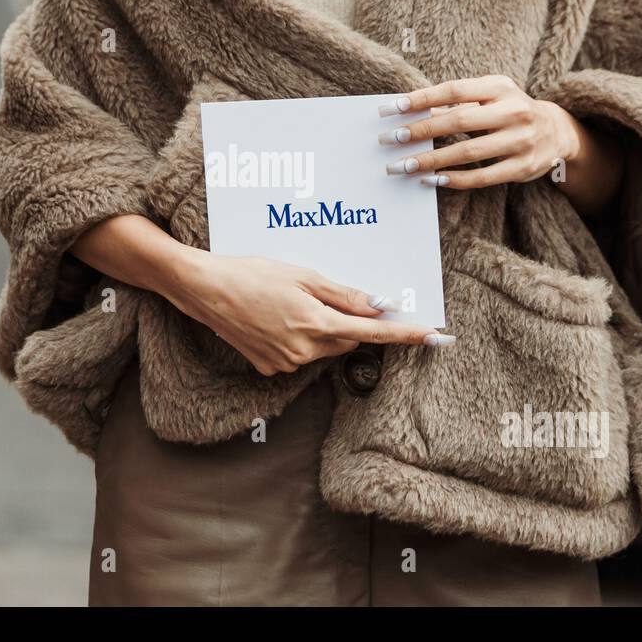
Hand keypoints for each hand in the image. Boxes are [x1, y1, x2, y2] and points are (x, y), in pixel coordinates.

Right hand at [163, 250, 452, 376]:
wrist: (205, 289)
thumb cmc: (251, 273)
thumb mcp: (303, 275)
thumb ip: (344, 295)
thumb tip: (380, 305)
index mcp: (317, 324)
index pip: (374, 332)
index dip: (407, 334)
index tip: (435, 335)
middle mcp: (304, 350)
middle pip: (348, 340)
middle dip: (347, 321)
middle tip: (323, 295)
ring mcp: (286, 363)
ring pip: (324, 347)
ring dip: (321, 328)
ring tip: (289, 302)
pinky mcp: (270, 368)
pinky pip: (300, 354)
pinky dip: (298, 337)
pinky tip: (275, 317)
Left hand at [377, 75, 580, 187]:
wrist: (556, 131)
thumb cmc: (508, 110)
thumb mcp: (489, 98)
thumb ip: (456, 103)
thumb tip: (412, 112)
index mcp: (500, 87)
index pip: (453, 90)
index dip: (420, 99)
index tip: (390, 109)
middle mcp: (513, 111)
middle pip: (458, 122)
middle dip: (420, 131)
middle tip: (390, 140)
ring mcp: (521, 140)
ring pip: (467, 153)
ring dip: (430, 160)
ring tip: (403, 166)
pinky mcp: (523, 167)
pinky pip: (482, 177)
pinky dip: (454, 179)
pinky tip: (431, 180)